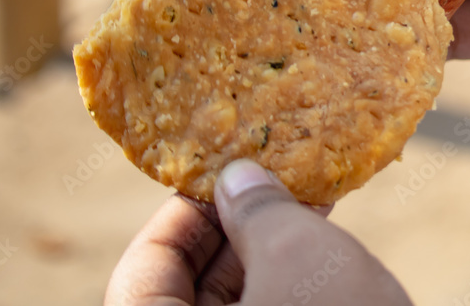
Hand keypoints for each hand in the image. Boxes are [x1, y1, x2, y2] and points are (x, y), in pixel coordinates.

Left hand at [105, 160, 410, 304]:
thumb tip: (236, 178)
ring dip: (266, 263)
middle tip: (274, 186)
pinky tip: (324, 259)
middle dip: (233, 234)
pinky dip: (287, 297)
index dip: (187, 210)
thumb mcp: (299, 256)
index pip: (145, 269)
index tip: (228, 174)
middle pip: (186, 297)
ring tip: (311, 211)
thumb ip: (256, 209)